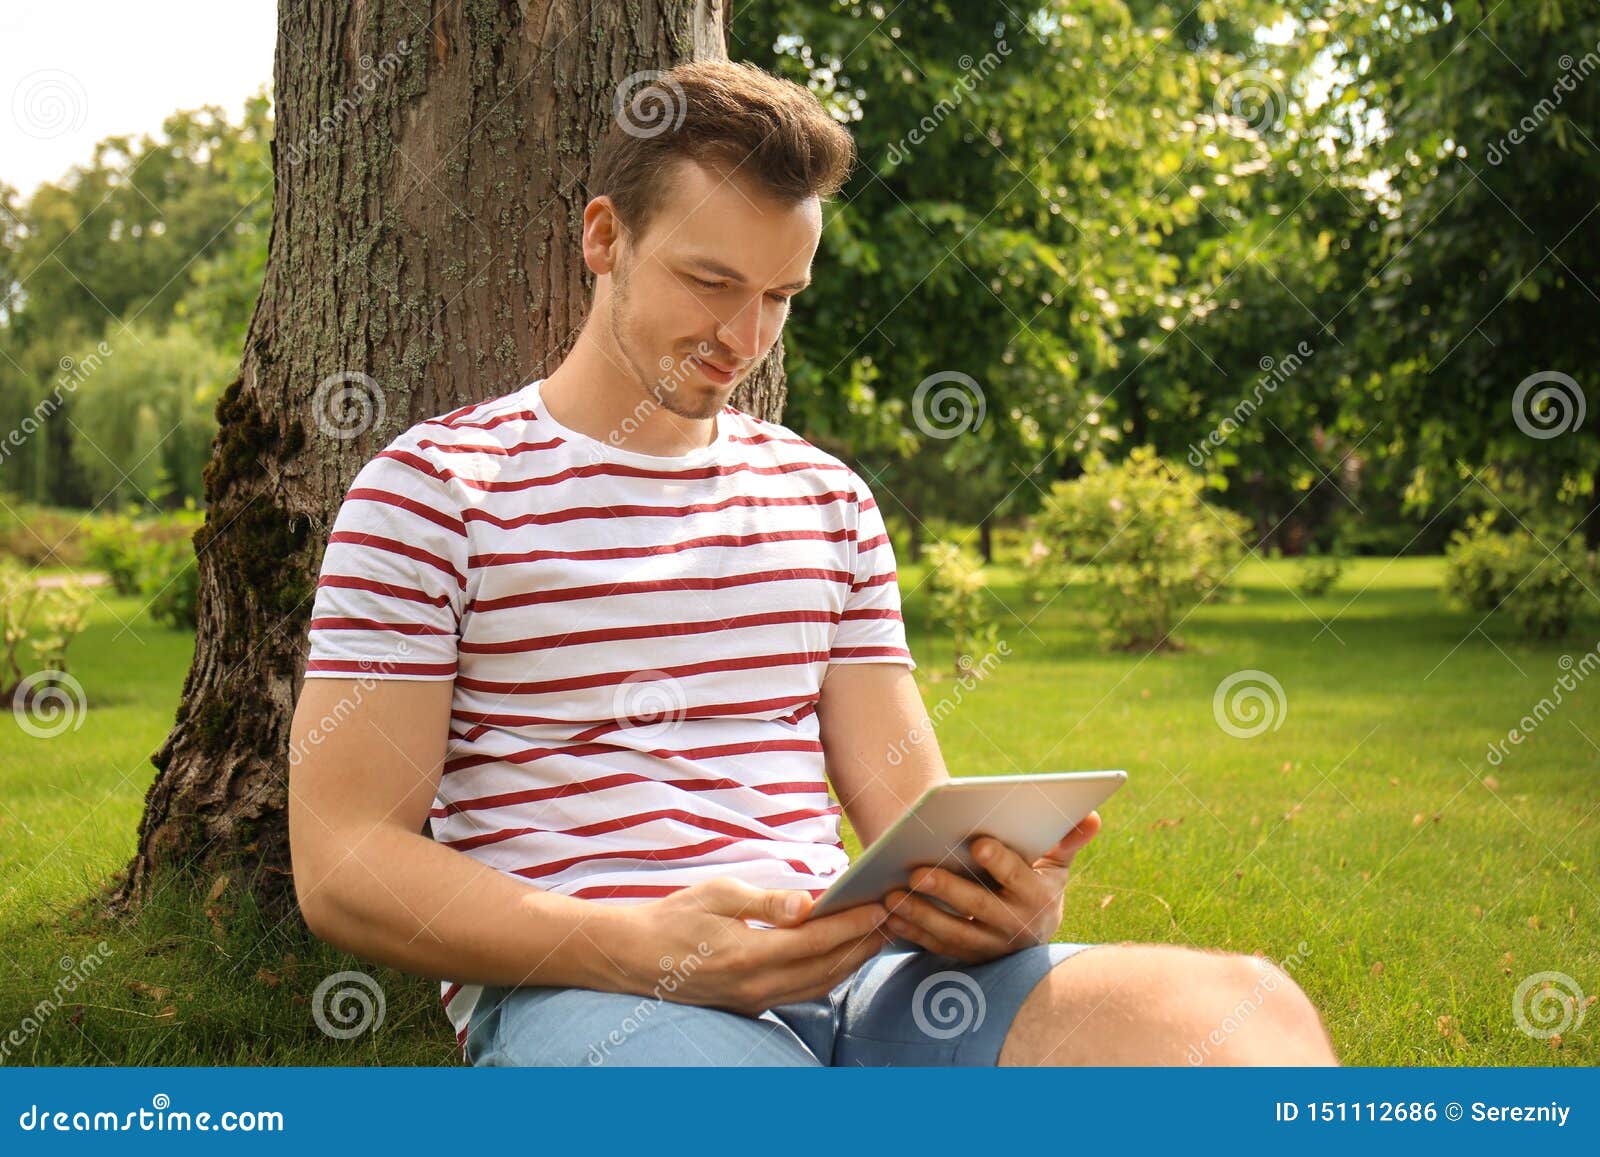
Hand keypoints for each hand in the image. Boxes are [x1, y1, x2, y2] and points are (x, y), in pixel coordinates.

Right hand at [622, 878, 894, 1017]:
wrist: (634, 956)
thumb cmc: (676, 916)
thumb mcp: (719, 895)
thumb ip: (768, 901)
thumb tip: (810, 903)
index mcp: (750, 955)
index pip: (817, 941)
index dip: (854, 924)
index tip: (881, 905)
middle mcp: (757, 986)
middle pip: (827, 968)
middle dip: (864, 943)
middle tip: (893, 917)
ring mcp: (755, 1001)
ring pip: (819, 985)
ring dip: (852, 962)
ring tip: (876, 934)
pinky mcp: (751, 1005)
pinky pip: (802, 993)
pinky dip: (828, 974)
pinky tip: (841, 954)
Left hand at [881, 811, 1102, 964]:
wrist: (1029, 932)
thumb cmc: (1037, 884)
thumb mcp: (1055, 865)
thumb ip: (1067, 840)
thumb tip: (1092, 815)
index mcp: (1037, 899)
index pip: (1018, 878)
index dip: (1001, 862)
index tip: (979, 843)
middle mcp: (1014, 926)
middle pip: (978, 907)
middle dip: (947, 889)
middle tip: (915, 870)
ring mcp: (988, 947)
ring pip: (951, 933)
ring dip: (920, 915)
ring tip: (892, 895)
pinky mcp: (965, 957)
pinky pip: (934, 947)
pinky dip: (910, 934)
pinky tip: (888, 917)